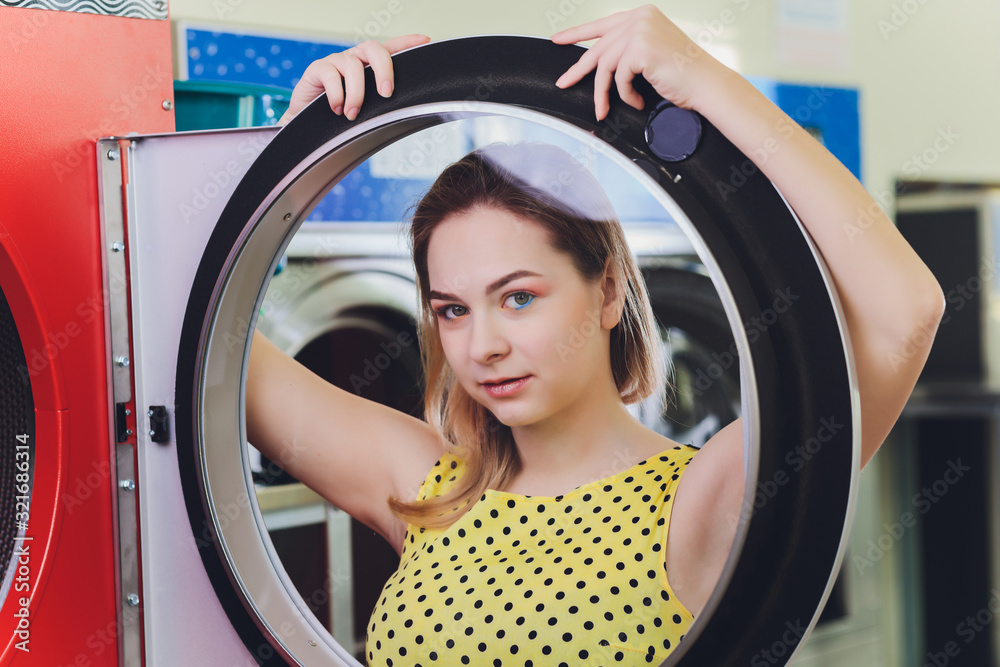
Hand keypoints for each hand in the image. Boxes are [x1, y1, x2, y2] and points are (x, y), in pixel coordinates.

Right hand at [278, 34, 430, 124]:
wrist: (306, 124)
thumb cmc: (338, 116)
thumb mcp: (364, 109)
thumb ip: (379, 104)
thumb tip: (403, 112)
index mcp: (369, 66)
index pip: (390, 48)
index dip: (407, 42)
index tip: (424, 41)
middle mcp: (354, 59)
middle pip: (373, 49)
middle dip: (384, 70)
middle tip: (386, 93)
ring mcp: (335, 61)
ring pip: (353, 65)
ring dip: (356, 93)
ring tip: (352, 113)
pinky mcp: (317, 69)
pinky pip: (330, 74)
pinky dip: (336, 94)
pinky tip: (336, 109)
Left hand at [551, 4, 729, 119]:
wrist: (706, 85)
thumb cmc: (684, 75)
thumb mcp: (652, 53)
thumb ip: (628, 48)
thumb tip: (600, 60)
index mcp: (642, 14)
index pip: (602, 24)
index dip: (577, 33)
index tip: (558, 39)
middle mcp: (640, 18)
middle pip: (599, 47)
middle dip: (579, 69)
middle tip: (564, 82)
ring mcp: (640, 31)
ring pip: (605, 66)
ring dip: (603, 92)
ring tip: (604, 108)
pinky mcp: (640, 49)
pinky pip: (619, 78)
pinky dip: (625, 95)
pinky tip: (638, 100)